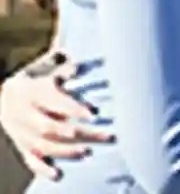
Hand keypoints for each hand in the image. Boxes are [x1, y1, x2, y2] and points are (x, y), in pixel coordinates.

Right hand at [0, 53, 113, 179]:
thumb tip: (85, 63)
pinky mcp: (20, 145)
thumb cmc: (38, 76)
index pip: (52, 101)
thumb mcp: (48, 66)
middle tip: (109, 136)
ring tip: (89, 152)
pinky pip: (30, 160)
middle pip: (50, 128)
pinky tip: (59, 175)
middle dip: (81, 134)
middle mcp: (21, 113)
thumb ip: (65, 65)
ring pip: (42, 146)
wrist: (4, 95)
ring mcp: (19, 131)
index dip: (73, 108)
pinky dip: (43, 169)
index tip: (95, 113)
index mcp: (30, 90)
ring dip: (67, 152)